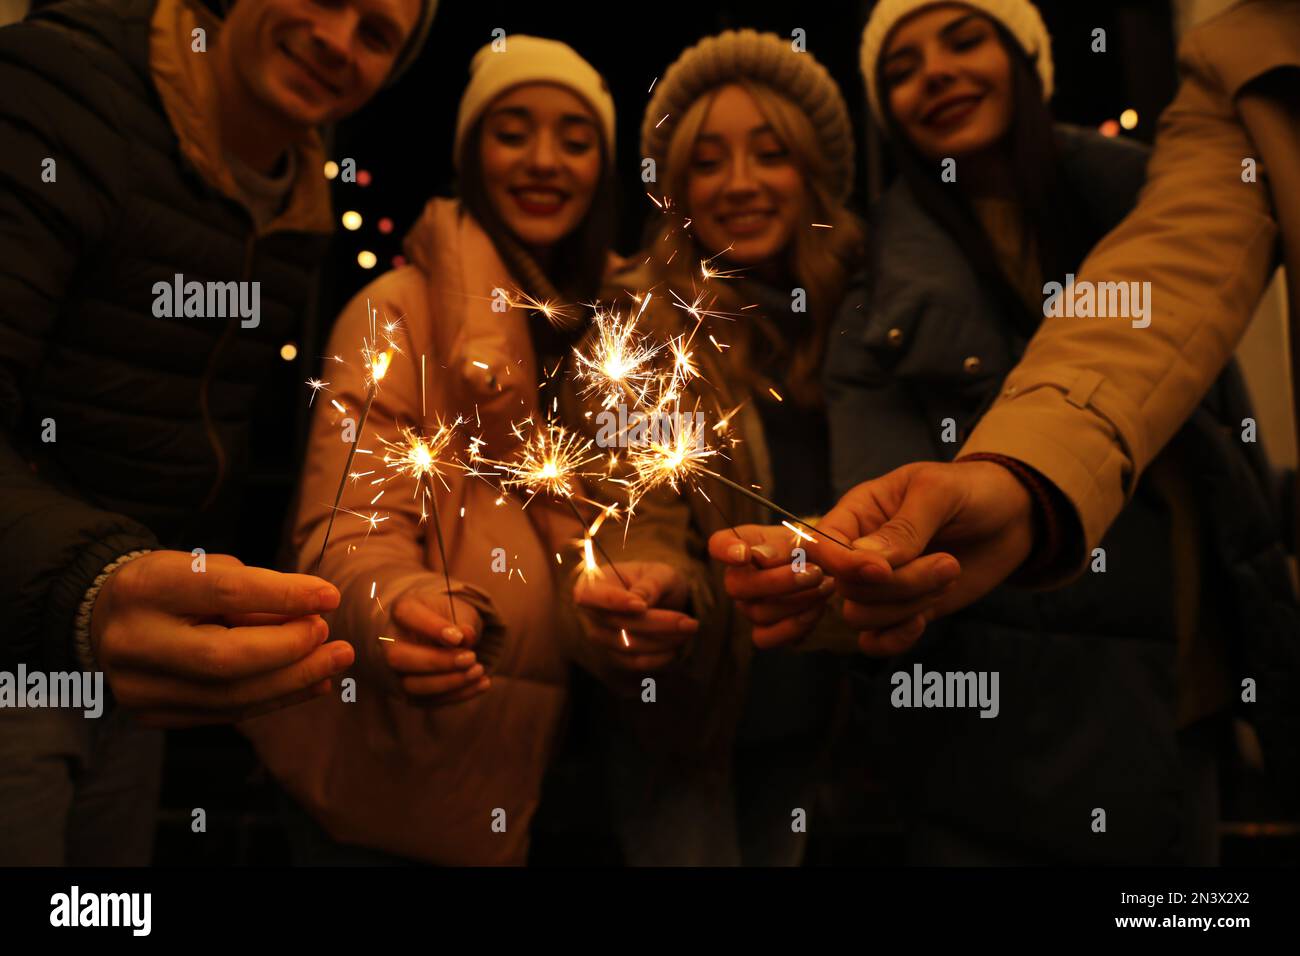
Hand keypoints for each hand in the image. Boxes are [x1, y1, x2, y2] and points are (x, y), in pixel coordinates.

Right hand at [91, 551, 353, 727]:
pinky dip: (272, 699)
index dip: (284, 596)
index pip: (225, 593)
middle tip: (335, 644)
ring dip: (292, 682)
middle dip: (291, 652)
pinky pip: (224, 713)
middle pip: (226, 658)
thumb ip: (258, 590)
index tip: (329, 597)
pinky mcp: (150, 715)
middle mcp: (133, 641)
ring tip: (332, 665)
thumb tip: (316, 612)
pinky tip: (308, 684)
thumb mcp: (208, 569)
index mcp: (145, 588)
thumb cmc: (173, 586)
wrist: (107, 617)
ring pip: (229, 696)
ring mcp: (137, 687)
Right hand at [385, 584, 488, 705]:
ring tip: (478, 671)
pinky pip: (429, 700)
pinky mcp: (410, 694)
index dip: (431, 628)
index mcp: (401, 611)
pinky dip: (458, 694)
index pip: (405, 615)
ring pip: (412, 685)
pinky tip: (482, 683)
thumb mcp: (459, 610)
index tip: (458, 637)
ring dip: (449, 682)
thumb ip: (463, 620)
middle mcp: (390, 642)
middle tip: (470, 658)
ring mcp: (395, 671)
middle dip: (437, 662)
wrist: (441, 635)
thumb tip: (467, 636)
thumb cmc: (448, 617)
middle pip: (398, 657)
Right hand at [572, 561, 697, 670]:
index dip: (613, 602)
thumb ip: (650, 584)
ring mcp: (600, 640)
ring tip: (689, 629)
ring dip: (664, 641)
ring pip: (629, 646)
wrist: (657, 600)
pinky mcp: (614, 658)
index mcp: (592, 586)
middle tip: (690, 622)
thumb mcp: (658, 572)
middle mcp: (590, 616)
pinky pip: (635, 663)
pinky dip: (660, 657)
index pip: (590, 596)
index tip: (641, 606)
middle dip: (658, 624)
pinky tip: (678, 644)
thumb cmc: (654, 580)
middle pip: (618, 624)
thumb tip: (640, 601)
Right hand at [706, 525, 835, 648]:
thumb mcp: (801, 538)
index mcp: (743, 546)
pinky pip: (766, 638)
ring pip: (757, 613)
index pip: (719, 544)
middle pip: (736, 586)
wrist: (828, 570)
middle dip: (779, 581)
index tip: (743, 554)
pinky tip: (817, 608)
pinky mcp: (764, 631)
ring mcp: (749, 606)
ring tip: (826, 585)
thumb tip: (761, 557)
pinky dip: (795, 626)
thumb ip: (782, 546)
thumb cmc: (810, 549)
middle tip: (815, 572)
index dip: (725, 550)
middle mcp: (738, 578)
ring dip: (798, 601)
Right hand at [805, 461, 1032, 654]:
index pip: (819, 545)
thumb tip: (865, 561)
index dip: (842, 565)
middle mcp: (859, 552)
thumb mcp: (938, 492)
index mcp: (857, 512)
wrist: (1013, 518)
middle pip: (846, 587)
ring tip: (950, 574)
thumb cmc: (972, 491)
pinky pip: (875, 641)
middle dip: (899, 585)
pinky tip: (926, 617)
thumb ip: (903, 526)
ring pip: (861, 616)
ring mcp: (880, 585)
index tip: (883, 570)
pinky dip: (897, 637)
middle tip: (947, 562)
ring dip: (908, 605)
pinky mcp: (901, 611)